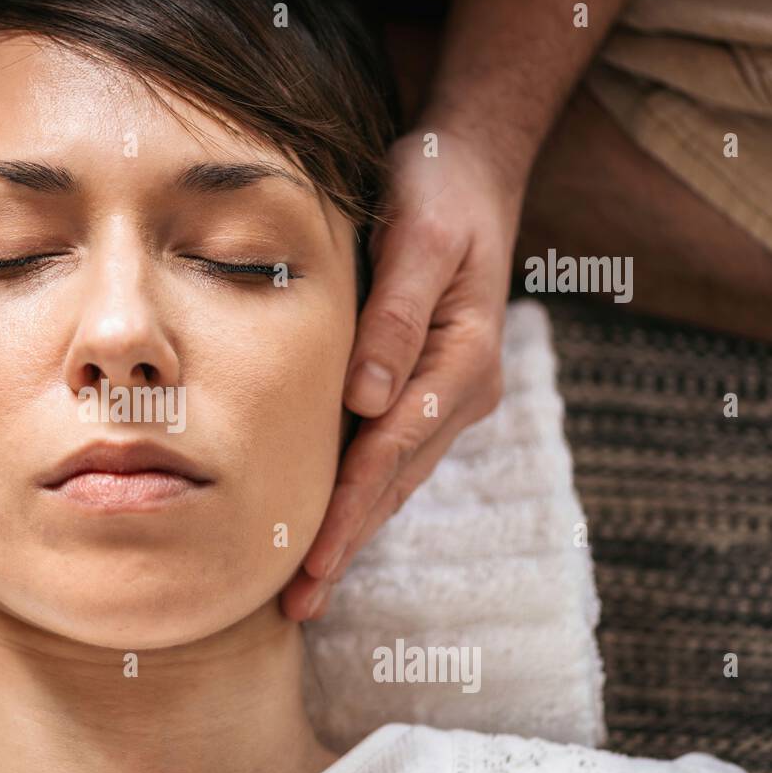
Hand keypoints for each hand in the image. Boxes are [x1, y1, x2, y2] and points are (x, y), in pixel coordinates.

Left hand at [283, 127, 518, 621]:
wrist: (471, 167)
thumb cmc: (439, 190)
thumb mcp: (420, 234)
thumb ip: (396, 314)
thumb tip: (367, 399)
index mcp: (462, 359)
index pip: (392, 450)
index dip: (349, 510)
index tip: (311, 563)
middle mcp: (460, 389)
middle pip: (394, 481)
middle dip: (345, 544)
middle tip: (299, 605)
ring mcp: (447, 394)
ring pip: (393, 477)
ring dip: (351, 532)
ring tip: (307, 588)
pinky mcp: (426, 387)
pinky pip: (390, 453)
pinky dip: (358, 494)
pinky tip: (328, 525)